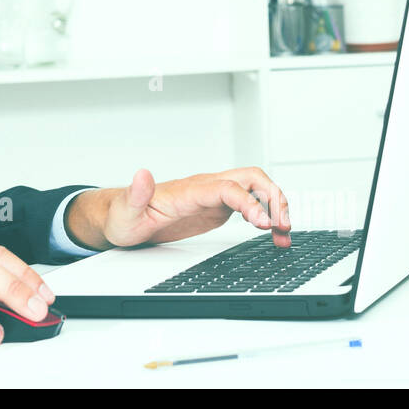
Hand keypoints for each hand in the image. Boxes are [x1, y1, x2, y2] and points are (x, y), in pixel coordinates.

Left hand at [69, 167, 292, 250]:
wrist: (124, 219)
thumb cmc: (125, 216)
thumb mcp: (125, 211)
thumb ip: (135, 194)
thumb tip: (141, 173)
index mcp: (187, 190)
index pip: (226, 188)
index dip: (248, 202)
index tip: (263, 222)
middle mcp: (204, 187)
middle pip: (250, 178)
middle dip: (273, 197)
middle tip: (283, 226)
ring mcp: (213, 196)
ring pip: (255, 189)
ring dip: (275, 206)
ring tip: (284, 234)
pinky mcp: (216, 207)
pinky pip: (250, 204)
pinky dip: (266, 216)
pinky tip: (272, 234)